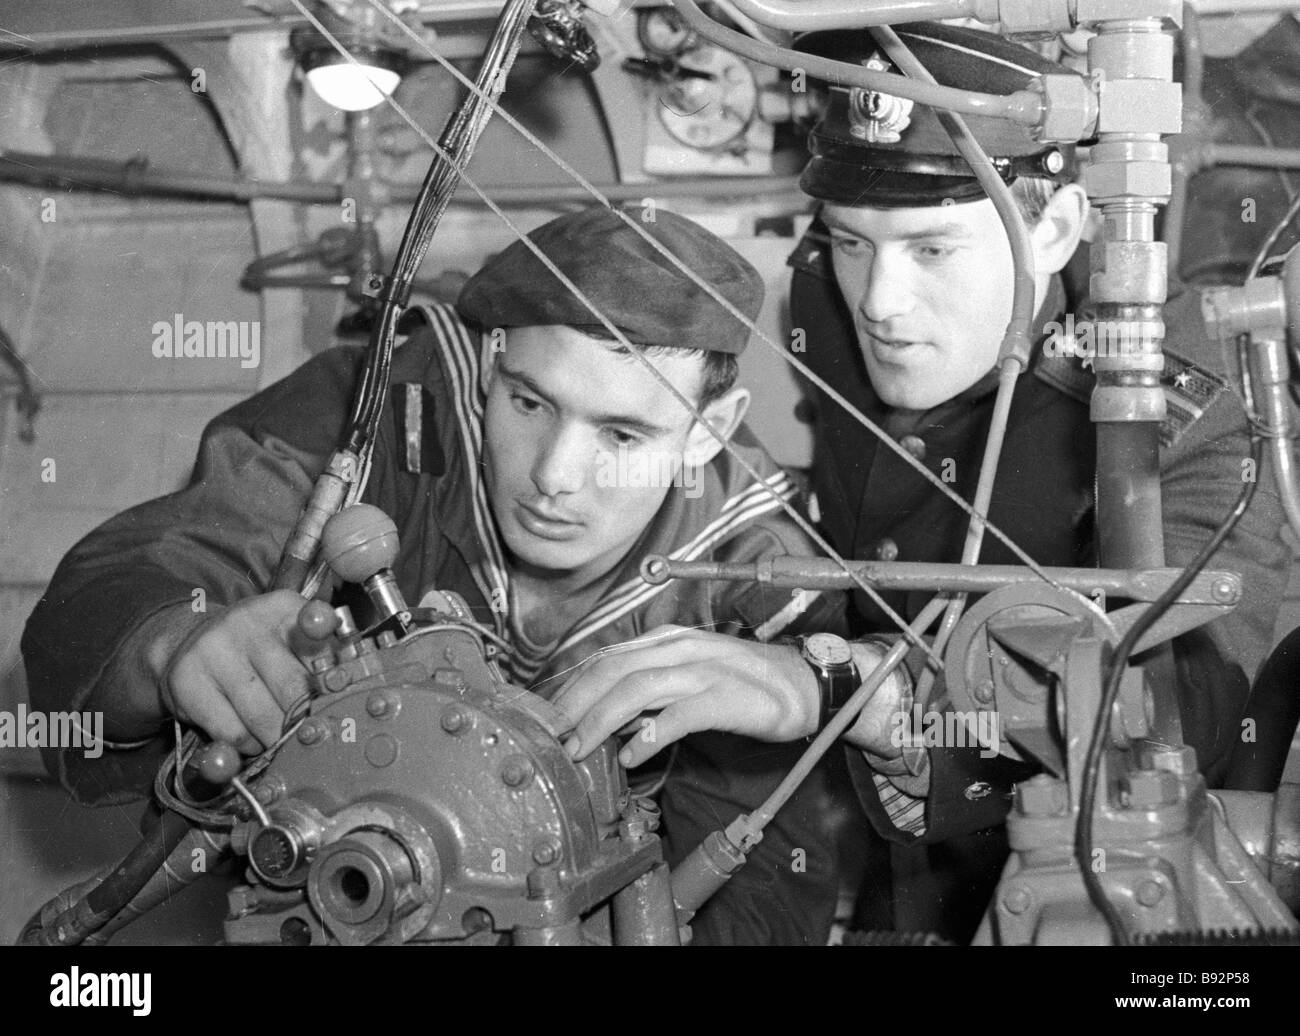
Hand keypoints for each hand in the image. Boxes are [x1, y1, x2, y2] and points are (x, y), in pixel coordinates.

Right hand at [144, 591, 330, 754]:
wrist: (186, 639)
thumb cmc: (255, 645)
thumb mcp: (289, 634)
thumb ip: (323, 654)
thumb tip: (351, 688)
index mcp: (283, 607)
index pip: (318, 631)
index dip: (333, 664)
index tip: (341, 688)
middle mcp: (247, 622)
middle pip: (293, 685)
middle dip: (308, 718)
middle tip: (315, 734)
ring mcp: (213, 649)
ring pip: (262, 715)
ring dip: (279, 737)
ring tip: (283, 739)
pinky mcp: (187, 681)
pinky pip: (231, 730)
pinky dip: (248, 745)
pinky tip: (252, 739)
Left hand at [551, 625, 820, 766]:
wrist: (805, 685)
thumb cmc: (745, 683)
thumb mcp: (690, 673)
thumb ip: (651, 688)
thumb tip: (607, 715)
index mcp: (668, 639)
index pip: (608, 658)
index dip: (573, 686)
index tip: (549, 716)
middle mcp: (681, 648)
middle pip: (613, 670)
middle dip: (576, 704)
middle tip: (551, 736)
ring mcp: (704, 670)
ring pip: (637, 689)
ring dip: (600, 721)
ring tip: (579, 748)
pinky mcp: (725, 698)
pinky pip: (677, 716)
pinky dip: (648, 736)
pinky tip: (631, 756)